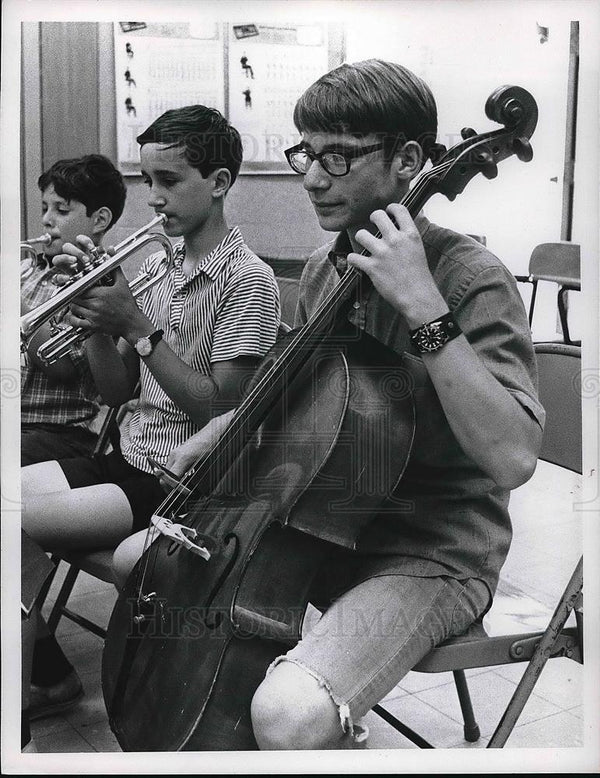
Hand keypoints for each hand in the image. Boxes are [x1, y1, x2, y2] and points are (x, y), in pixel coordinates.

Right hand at [51, 236, 113, 286]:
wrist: (101, 299)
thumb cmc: (103, 283)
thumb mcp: (108, 271)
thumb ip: (110, 259)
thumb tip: (111, 248)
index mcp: (85, 255)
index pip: (80, 242)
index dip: (83, 240)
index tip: (91, 247)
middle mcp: (74, 261)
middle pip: (67, 247)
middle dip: (75, 251)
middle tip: (86, 260)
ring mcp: (67, 270)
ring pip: (57, 259)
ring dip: (64, 258)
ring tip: (74, 261)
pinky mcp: (63, 282)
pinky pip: (56, 278)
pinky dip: (60, 277)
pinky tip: (68, 278)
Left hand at [52, 238, 144, 337]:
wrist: (133, 323)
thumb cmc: (128, 304)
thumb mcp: (122, 284)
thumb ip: (114, 267)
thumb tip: (111, 250)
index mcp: (101, 293)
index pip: (80, 286)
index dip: (75, 285)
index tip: (74, 284)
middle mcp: (96, 304)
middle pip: (74, 296)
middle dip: (73, 294)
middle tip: (74, 293)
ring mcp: (94, 316)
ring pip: (74, 308)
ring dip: (73, 306)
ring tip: (76, 303)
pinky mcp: (94, 326)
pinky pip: (77, 323)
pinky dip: (72, 319)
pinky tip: (74, 316)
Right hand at [157, 410, 235, 491]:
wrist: (215, 430)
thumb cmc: (213, 445)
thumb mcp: (207, 465)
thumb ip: (196, 479)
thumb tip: (188, 491)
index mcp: (182, 458)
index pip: (168, 479)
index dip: (171, 490)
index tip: (177, 497)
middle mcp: (175, 454)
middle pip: (163, 477)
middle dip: (169, 488)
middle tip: (178, 496)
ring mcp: (175, 452)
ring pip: (166, 472)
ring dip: (171, 481)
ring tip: (180, 489)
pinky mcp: (177, 452)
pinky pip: (171, 466)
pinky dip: (173, 475)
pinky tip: (182, 479)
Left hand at [347, 204, 447, 327]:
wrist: (417, 296)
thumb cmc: (419, 276)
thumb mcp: (418, 249)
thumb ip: (408, 236)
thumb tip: (400, 226)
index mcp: (410, 234)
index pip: (398, 209)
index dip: (390, 208)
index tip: (387, 212)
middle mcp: (396, 240)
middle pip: (377, 215)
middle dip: (372, 219)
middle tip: (372, 226)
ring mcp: (383, 253)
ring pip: (361, 234)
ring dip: (361, 239)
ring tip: (365, 246)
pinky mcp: (372, 267)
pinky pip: (353, 257)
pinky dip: (353, 260)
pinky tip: (358, 262)